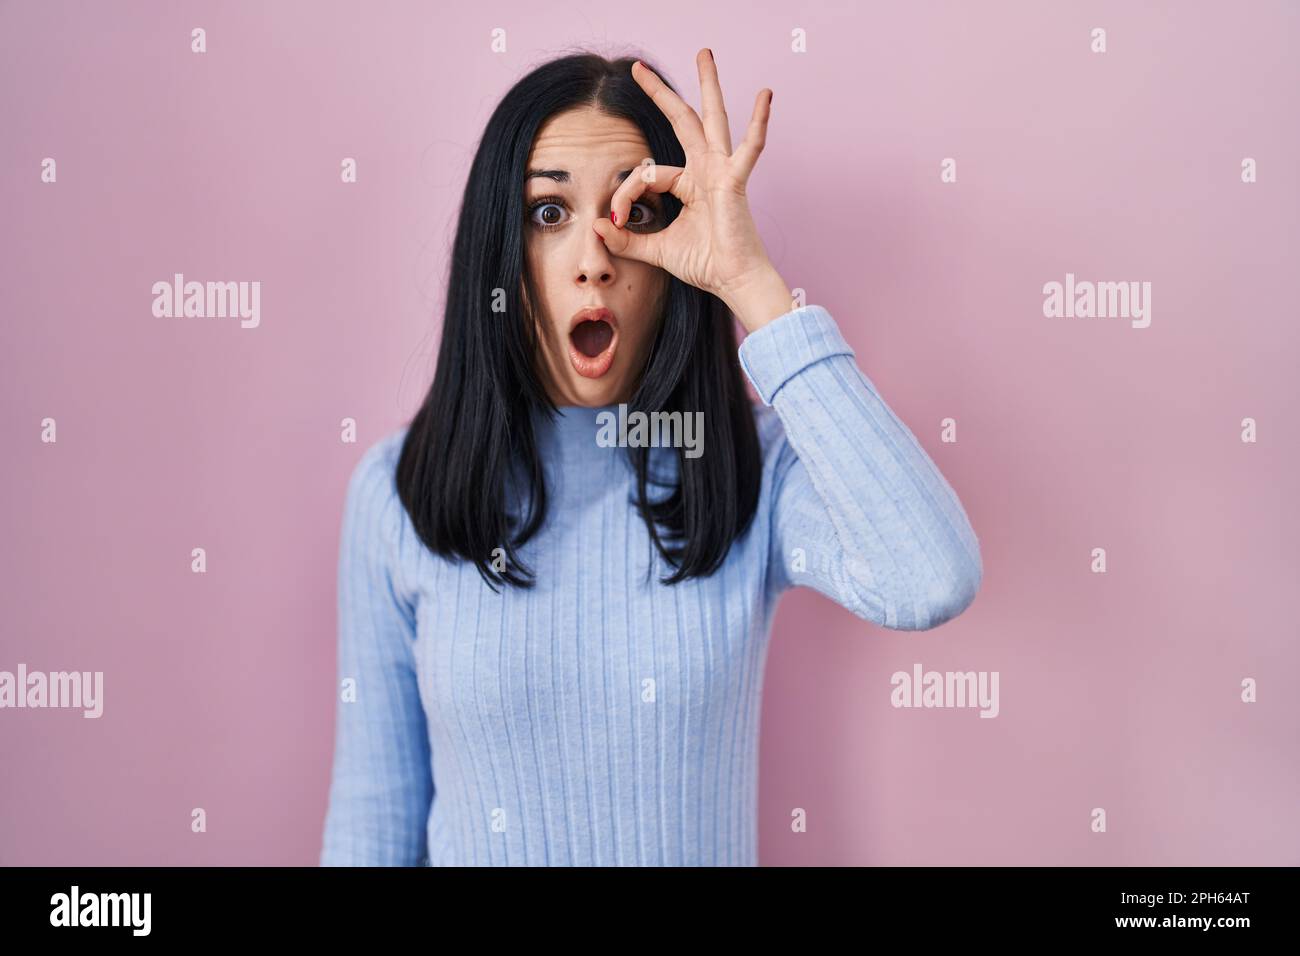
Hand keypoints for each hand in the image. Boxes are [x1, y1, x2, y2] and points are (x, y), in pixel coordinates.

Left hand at [593, 49, 792, 332]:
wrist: (733, 281)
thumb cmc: (705, 264)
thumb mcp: (656, 250)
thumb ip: (627, 240)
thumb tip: (597, 227)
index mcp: (689, 184)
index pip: (647, 173)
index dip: (625, 193)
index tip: (617, 220)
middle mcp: (705, 171)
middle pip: (681, 122)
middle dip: (661, 93)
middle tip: (638, 68)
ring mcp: (722, 172)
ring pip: (711, 119)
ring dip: (708, 85)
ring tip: (704, 54)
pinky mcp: (735, 181)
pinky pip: (749, 147)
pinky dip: (758, 121)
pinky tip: (765, 95)